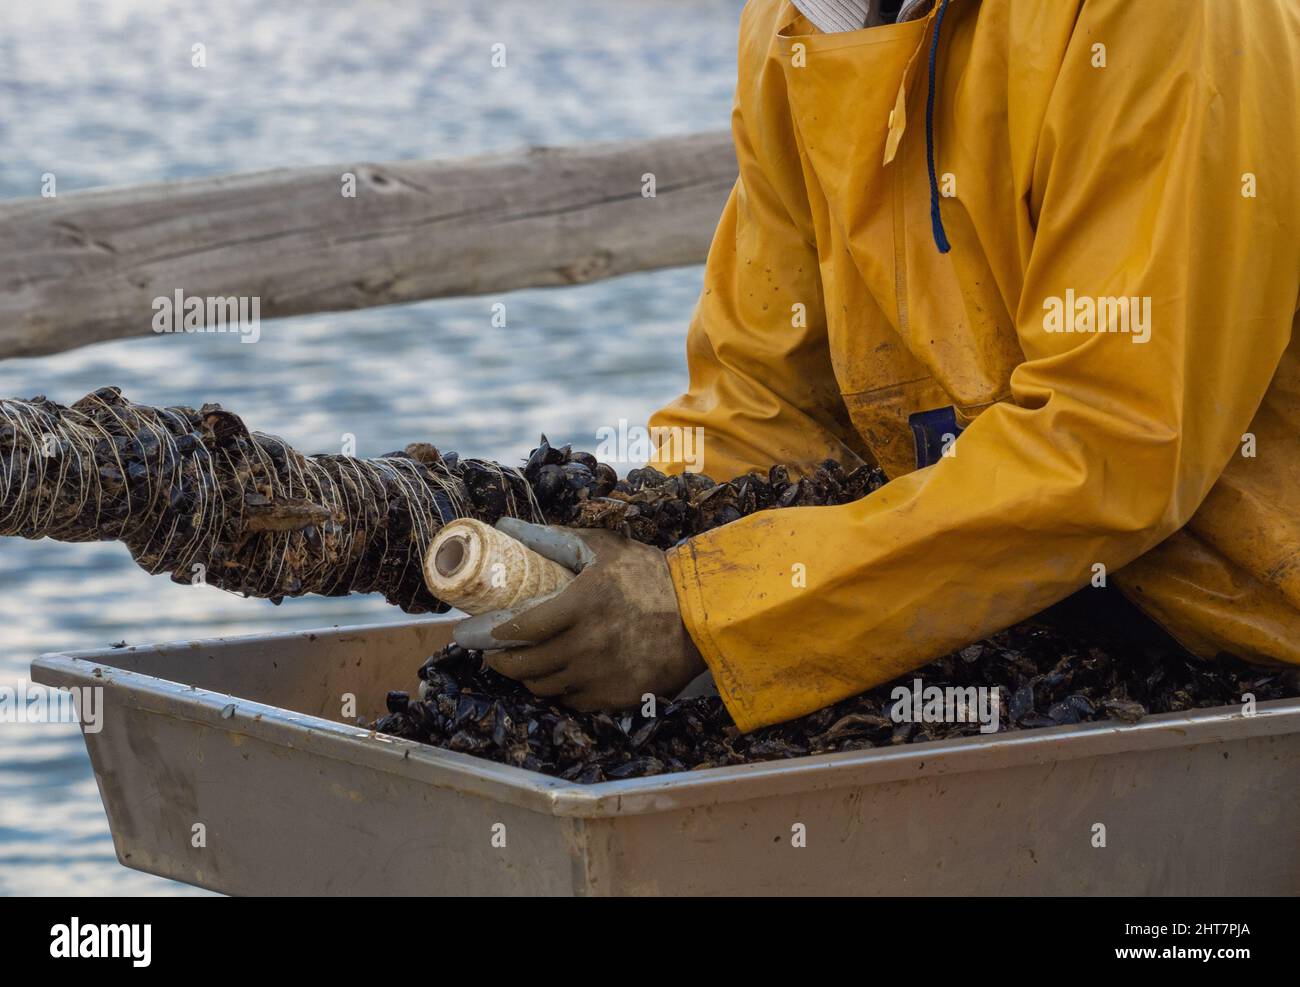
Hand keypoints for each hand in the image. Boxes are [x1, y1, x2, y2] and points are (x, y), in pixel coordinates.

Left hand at [453, 518, 705, 710]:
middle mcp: (588, 644)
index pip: (519, 629)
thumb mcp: (603, 548)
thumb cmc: (648, 575)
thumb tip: (507, 526)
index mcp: (581, 604)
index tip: (468, 635)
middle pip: (525, 666)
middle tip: (492, 654)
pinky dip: (561, 690)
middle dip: (500, 662)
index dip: (487, 636)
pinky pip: (573, 701)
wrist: (701, 614)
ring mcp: (602, 675)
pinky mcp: (616, 697)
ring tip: (524, 665)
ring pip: (546, 686)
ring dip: (529, 677)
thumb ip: (553, 538)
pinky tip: (560, 676)